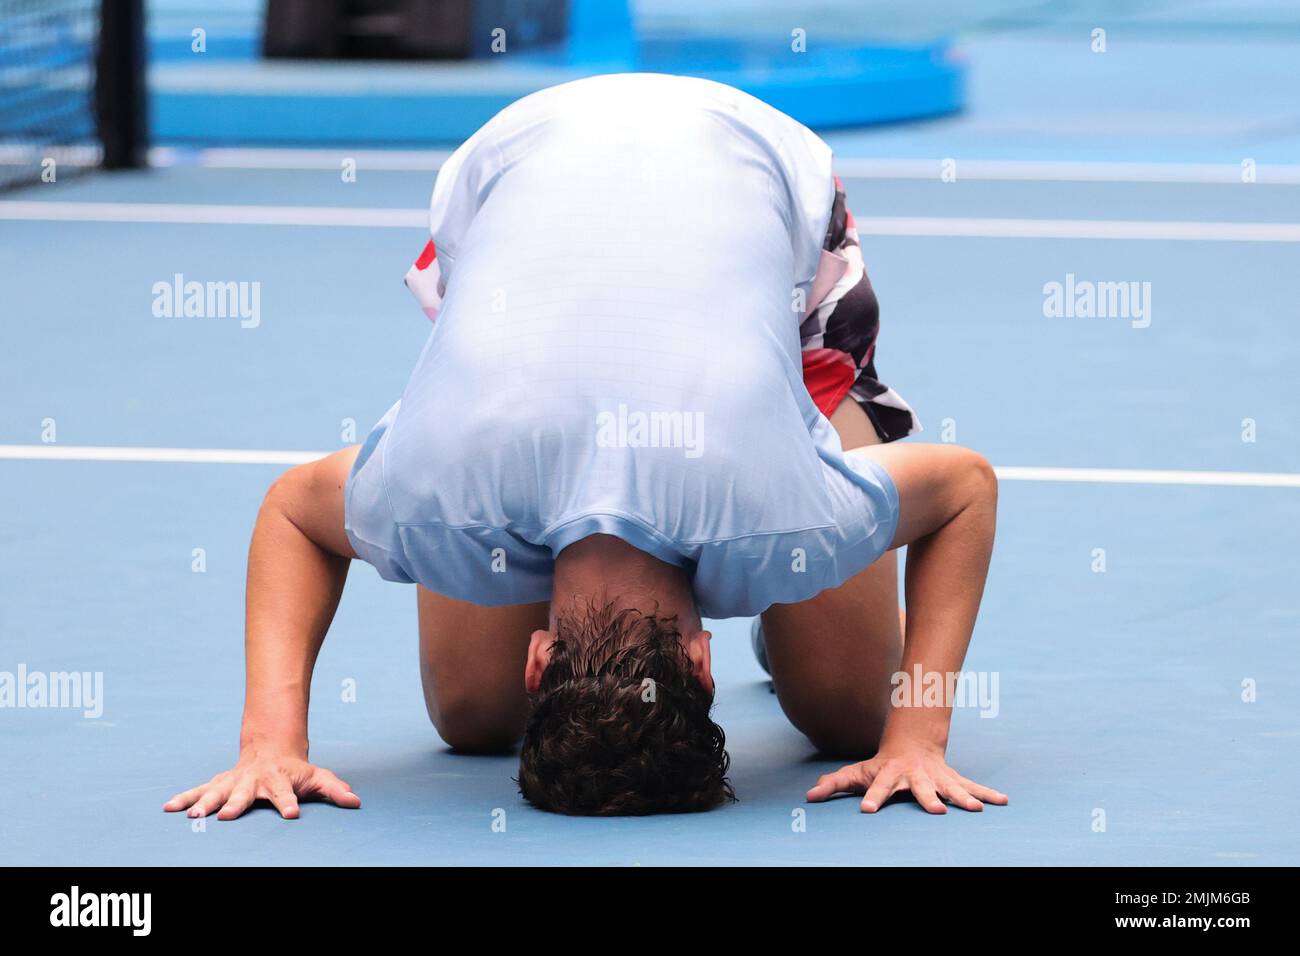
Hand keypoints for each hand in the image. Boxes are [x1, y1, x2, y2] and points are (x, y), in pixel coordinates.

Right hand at [163, 747, 361, 819]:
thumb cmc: (297, 770)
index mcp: (279, 781)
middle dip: (235, 804)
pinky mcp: (219, 783)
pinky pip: (199, 791)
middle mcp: (254, 781)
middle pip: (244, 794)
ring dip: (204, 802)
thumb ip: (335, 790)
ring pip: (217, 791)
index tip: (292, 813)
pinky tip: (168, 808)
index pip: (286, 793)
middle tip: (225, 816)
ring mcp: (234, 781)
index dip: (289, 802)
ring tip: (192, 815)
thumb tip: (356, 801)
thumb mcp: (318, 778)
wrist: (272, 748)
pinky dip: (184, 798)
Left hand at [806, 742, 1006, 813]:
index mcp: (890, 775)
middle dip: (928, 799)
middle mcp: (915, 776)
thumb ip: (835, 784)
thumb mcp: (856, 772)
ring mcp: (936, 777)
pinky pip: (971, 787)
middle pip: (920, 788)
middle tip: (936, 811)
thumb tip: (809, 797)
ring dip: (963, 797)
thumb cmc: (880, 765)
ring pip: (950, 787)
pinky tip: (1003, 801)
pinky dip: (987, 794)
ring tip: (975, 808)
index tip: (865, 810)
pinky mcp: (952, 779)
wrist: (912, 743)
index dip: (872, 797)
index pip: (877, 787)